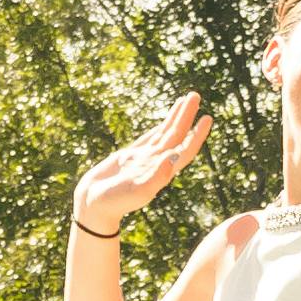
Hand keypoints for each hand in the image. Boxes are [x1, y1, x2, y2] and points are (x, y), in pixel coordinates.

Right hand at [74, 94, 211, 237]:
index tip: (206, 118)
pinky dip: (161, 126)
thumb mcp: (136, 192)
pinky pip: (151, 137)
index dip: (197, 135)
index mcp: (162, 172)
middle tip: (195, 96)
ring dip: (177, 117)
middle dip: (187, 116)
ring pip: (165, 134)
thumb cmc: (114, 202)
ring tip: (186, 99)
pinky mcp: (131, 156)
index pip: (185, 150)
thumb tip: (173, 159)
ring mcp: (145, 159)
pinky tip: (168, 119)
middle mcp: (157, 164)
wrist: (93, 205)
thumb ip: (156, 177)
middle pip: (177, 136)